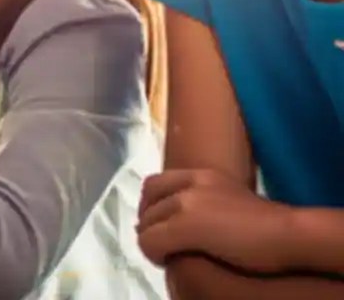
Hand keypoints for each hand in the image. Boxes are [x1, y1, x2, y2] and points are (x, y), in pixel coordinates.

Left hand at [138, 168, 293, 273]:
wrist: (289, 234)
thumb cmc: (269, 224)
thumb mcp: (229, 199)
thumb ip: (203, 202)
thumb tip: (176, 221)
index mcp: (200, 174)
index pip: (154, 183)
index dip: (151, 206)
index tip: (161, 225)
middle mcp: (189, 183)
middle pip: (147, 203)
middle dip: (148, 224)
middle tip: (162, 243)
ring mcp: (186, 203)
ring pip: (145, 224)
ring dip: (151, 241)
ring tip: (169, 254)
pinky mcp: (186, 226)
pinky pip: (150, 242)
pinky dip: (154, 254)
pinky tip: (170, 261)